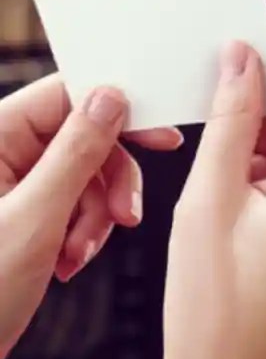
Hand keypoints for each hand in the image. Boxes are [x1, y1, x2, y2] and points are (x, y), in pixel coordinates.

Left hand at [0, 77, 180, 358]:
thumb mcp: (35, 218)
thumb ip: (76, 152)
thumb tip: (110, 99)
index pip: (63, 97)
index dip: (116, 111)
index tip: (158, 134)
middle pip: (82, 138)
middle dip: (110, 181)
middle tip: (127, 214)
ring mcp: (9, 186)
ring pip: (84, 175)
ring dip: (96, 215)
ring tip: (81, 252)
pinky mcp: (20, 214)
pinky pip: (72, 204)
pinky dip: (82, 232)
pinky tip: (69, 261)